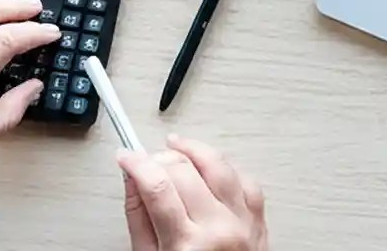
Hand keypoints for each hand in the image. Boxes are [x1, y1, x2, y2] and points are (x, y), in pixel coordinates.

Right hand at [119, 135, 267, 250]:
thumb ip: (140, 219)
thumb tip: (132, 180)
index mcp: (187, 245)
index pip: (158, 186)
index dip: (137, 163)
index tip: (126, 156)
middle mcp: (219, 230)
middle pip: (186, 171)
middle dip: (160, 157)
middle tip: (146, 159)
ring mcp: (244, 224)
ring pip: (220, 166)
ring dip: (195, 150)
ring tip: (176, 146)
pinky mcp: (260, 222)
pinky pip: (246, 181)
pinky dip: (226, 167)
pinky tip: (212, 164)